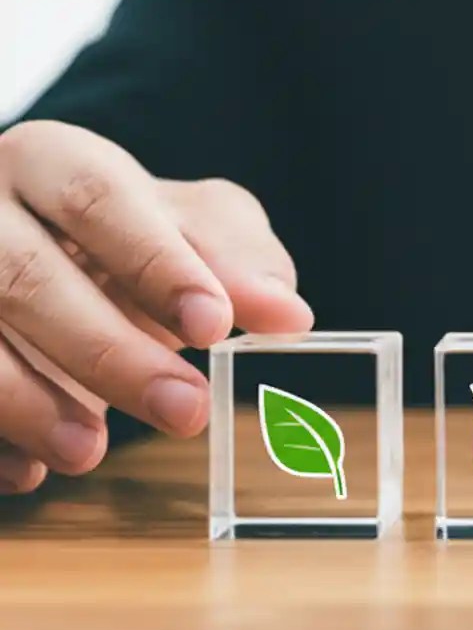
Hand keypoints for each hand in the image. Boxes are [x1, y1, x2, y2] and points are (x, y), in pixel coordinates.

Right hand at [0, 120, 312, 492]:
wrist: (33, 242)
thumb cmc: (127, 234)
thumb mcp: (194, 228)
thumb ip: (242, 263)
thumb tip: (289, 316)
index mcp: (51, 161)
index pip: (100, 200)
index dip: (157, 265)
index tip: (214, 326)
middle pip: (28, 274)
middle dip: (108, 351)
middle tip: (186, 410)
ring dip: (26, 402)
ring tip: (90, 452)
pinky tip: (29, 469)